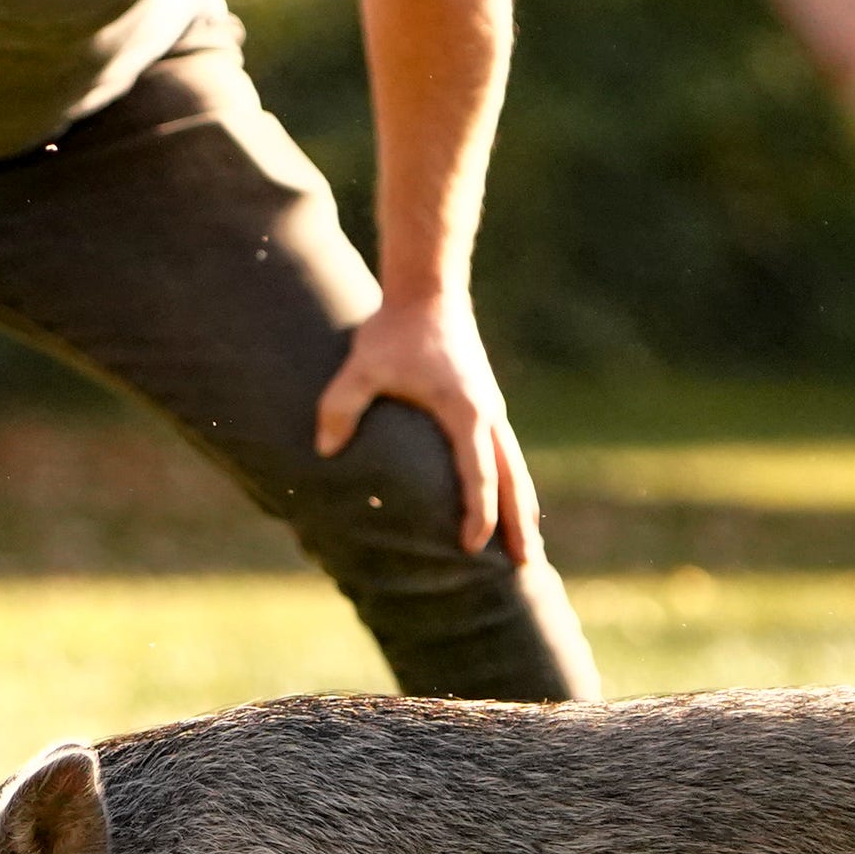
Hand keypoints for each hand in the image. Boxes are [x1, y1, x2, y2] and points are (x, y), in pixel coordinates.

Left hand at [314, 295, 543, 564]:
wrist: (427, 290)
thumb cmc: (395, 330)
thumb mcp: (363, 365)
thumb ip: (342, 405)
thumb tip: (325, 449)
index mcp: (466, 412)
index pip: (478, 475)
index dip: (477, 514)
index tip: (472, 548)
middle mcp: (488, 413)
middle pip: (513, 480)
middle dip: (519, 523)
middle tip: (528, 564)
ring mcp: (490, 406)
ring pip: (515, 466)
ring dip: (523, 504)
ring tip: (529, 541)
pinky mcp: (484, 400)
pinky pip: (505, 451)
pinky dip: (512, 480)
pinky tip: (507, 497)